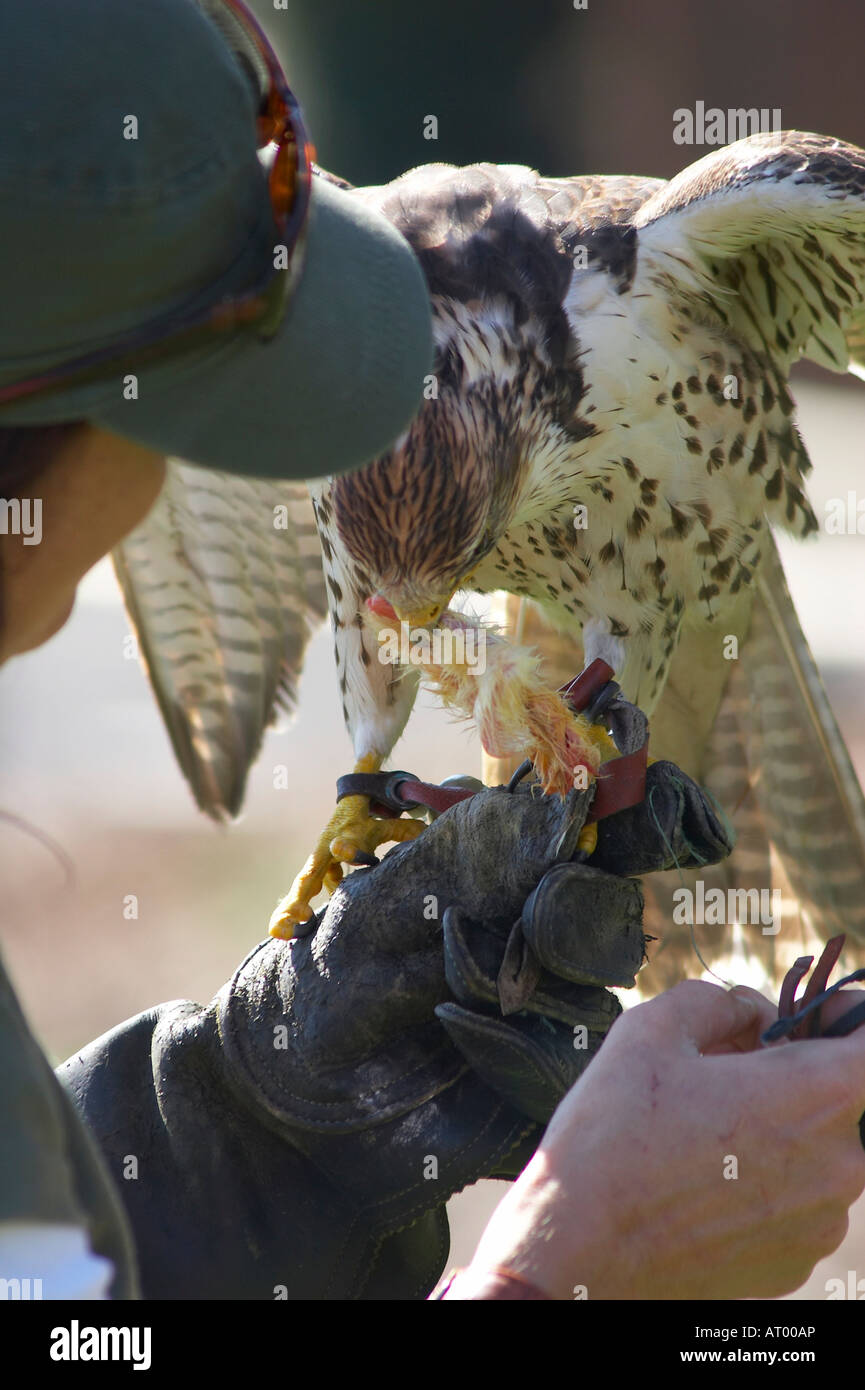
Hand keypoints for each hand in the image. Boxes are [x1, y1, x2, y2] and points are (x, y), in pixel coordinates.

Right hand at [460, 980, 864, 1299]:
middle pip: (840, 1097)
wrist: (579, 1253)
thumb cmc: (613, 1137)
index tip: (807, 1015)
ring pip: (816, 1150)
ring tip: (701, 1129)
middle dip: (791, 1072)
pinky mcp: (794, 1263)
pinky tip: (701, 1179)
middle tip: (723, 1069)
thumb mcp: (651, 1030)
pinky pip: (796, 1201)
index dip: (844, 1019)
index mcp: (816, 1095)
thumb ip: (718, 1001)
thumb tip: (752, 1013)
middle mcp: (837, 1164)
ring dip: (777, 1128)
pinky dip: (764, 1181)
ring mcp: (819, 1222)